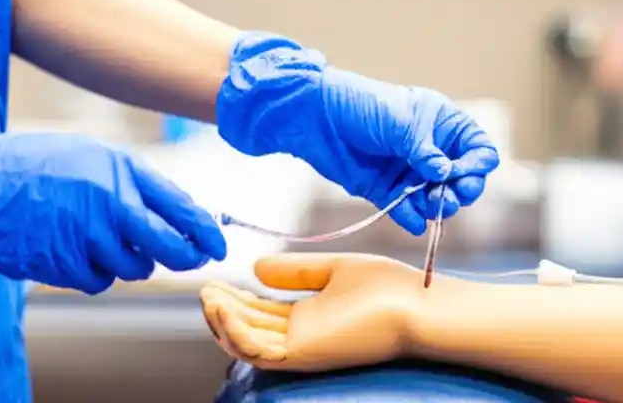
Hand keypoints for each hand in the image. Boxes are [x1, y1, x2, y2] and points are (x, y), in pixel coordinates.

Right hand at [0, 118, 225, 293]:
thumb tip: (177, 215)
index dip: (204, 232)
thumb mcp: (91, 155)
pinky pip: (96, 280)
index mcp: (121, 170)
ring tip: (98, 238)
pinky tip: (72, 250)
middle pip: (166, 247)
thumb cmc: (36, 166)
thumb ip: (133, 183)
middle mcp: (108, 202)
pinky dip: (93, 273)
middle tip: (187, 259)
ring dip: (126, 261)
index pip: (180, 207)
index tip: (217, 246)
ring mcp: (85, 235)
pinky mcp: (61, 262)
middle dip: (183, 258)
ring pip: (132, 267)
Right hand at [200, 254, 442, 371]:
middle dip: (222, 310)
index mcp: (309, 318)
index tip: (218, 281)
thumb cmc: (388, 288)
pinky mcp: (302, 354)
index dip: (236, 298)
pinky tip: (222, 306)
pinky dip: (234, 331)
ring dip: (221, 321)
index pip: (261, 313)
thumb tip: (256, 268)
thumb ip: (297, 271)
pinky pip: (256, 350)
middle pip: (248, 328)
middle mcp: (301, 336)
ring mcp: (300, 348)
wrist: (416, 305)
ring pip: (245, 343)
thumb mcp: (333, 270)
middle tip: (205, 288)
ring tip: (207, 296)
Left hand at [216, 33, 500, 233]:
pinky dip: (414, 219)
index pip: (476, 147)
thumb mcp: (399, 123)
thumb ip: (425, 151)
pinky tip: (415, 222)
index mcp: (442, 124)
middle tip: (450, 195)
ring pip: (438, 199)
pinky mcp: (389, 190)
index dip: (477, 163)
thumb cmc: (361, 106)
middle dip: (461, 189)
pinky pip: (409, 211)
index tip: (465, 174)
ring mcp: (410, 172)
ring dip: (438, 206)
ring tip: (428, 204)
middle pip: (463, 178)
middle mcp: (431, 150)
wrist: (316, 118)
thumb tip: (446, 175)